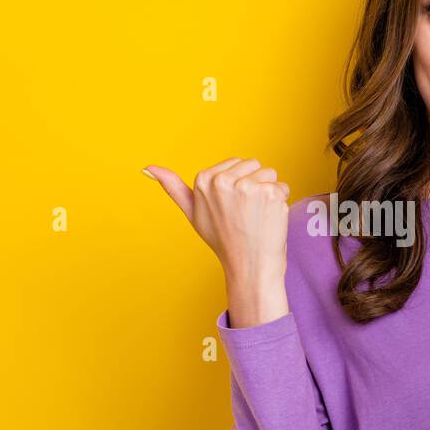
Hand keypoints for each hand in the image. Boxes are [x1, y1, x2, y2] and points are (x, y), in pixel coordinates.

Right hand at [145, 158, 291, 327]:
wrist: (248, 266)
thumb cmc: (223, 239)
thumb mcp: (192, 212)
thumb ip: (173, 187)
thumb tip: (146, 167)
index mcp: (204, 179)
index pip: (237, 163)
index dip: (239, 185)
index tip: (231, 208)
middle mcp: (223, 180)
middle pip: (254, 164)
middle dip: (254, 185)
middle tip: (245, 213)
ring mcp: (247, 187)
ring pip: (270, 173)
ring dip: (269, 193)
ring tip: (256, 216)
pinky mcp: (269, 194)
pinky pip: (282, 186)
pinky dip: (281, 202)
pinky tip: (268, 219)